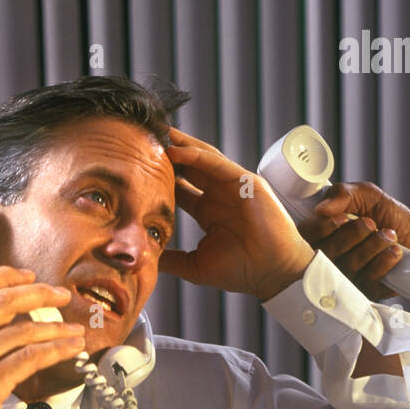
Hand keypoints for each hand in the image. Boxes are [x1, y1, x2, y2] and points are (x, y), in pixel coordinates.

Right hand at [0, 270, 86, 408]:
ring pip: (24, 330)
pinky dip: (56, 351)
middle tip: (61, 296)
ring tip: (75, 330)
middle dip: (41, 294)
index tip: (28, 277)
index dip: (6, 276)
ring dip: (57, 328)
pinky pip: (31, 358)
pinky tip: (70, 350)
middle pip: (5, 300)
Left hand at [160, 125, 314, 300]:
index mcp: (210, 212)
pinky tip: (177, 150)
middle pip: (191, 167)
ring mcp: (235, 186)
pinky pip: (217, 163)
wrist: (271, 274)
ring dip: (182, 145)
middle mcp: (221, 195)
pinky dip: (196, 155)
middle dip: (170, 154)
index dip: (162, 178)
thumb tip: (144, 258)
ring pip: (204, 158)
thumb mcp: (195, 265)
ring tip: (159, 134)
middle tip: (146, 141)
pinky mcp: (247, 182)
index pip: (182, 188)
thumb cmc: (240, 271)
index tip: (139, 169)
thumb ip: (171, 259)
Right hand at [300, 182, 409, 305]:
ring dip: (372, 246)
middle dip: (352, 235)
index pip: (306, 236)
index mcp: (322, 235)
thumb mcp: (368, 196)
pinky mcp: (364, 294)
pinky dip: (383, 262)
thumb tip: (321, 207)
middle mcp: (329, 260)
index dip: (324, 227)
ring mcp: (345, 280)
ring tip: (389, 235)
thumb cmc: (388, 218)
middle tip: (371, 224)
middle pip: (325, 254)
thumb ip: (344, 194)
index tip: (344, 218)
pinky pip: (366, 282)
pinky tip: (394, 252)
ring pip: (347, 268)